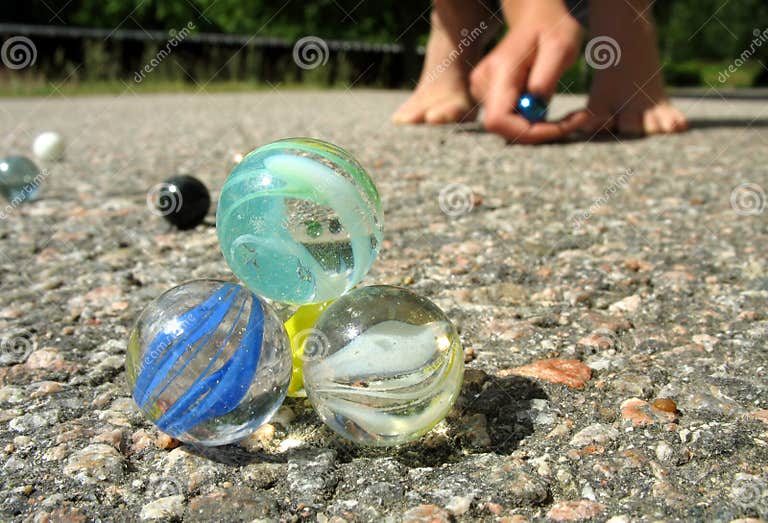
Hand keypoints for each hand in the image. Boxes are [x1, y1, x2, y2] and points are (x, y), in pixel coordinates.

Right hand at [470, 1, 585, 143]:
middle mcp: (484, 83)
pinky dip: (533, 120)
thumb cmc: (551, 29)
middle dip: (539, 130)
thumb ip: (548, 75)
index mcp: (500, 70)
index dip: (527, 132)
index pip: (498, 119)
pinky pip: (510, 121)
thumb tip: (537, 104)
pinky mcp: (489, 96)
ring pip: (509, 127)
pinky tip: (545, 102)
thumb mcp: (561, 46)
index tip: (561, 126)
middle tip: (575, 118)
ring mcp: (482, 90)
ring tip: (562, 106)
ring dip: (538, 125)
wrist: (535, 20)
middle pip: (503, 128)